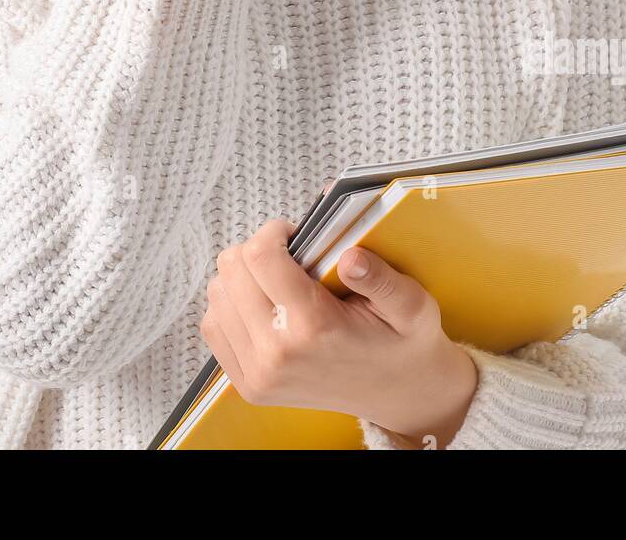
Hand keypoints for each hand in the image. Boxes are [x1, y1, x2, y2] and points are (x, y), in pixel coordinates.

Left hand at [199, 218, 478, 447]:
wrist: (398, 394)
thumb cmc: (402, 343)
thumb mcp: (411, 304)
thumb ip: (381, 277)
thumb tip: (350, 256)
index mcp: (313, 327)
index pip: (259, 256)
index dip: (274, 232)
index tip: (295, 235)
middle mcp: (276, 354)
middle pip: (231, 270)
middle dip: (258, 250)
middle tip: (289, 257)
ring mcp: (258, 374)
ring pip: (217, 294)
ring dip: (242, 277)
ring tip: (277, 281)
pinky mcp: (248, 385)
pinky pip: (213, 326)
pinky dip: (231, 305)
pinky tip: (262, 303)